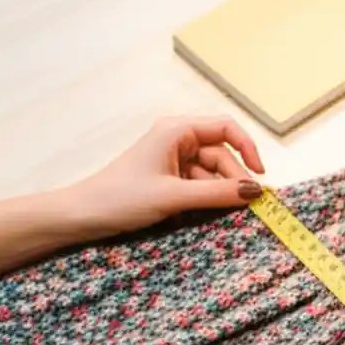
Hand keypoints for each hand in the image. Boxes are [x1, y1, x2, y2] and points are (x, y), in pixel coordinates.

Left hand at [65, 115, 265, 234]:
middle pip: (222, 154)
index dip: (248, 148)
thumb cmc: (120, 198)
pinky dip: (206, 199)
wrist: (83, 216)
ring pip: (212, 173)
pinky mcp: (168, 179)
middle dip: (234, 179)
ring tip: (224, 215)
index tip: (260, 176)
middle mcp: (176, 140)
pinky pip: (198, 185)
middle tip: (246, 207)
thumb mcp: (173, 197)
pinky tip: (206, 215)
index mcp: (176, 130)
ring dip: (220, 192)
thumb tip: (256, 192)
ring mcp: (172, 160)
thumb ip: (217, 194)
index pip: (226, 128)